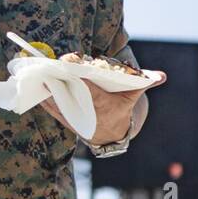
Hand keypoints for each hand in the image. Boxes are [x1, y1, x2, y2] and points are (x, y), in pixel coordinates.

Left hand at [41, 70, 165, 142]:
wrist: (109, 135)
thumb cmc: (120, 110)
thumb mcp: (132, 97)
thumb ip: (144, 84)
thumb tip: (161, 76)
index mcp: (103, 104)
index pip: (90, 89)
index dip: (79, 77)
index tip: (70, 62)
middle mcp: (86, 110)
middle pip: (70, 92)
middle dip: (60, 78)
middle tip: (50, 64)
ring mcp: (74, 115)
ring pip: (57, 100)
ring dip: (47, 88)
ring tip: (38, 73)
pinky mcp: (64, 118)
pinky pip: (51, 108)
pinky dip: (43, 98)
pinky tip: (35, 87)